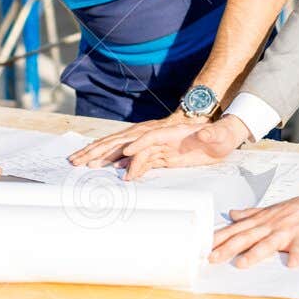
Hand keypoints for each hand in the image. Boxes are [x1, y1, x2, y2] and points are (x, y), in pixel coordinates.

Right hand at [69, 115, 249, 180]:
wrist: (220, 134)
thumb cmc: (220, 136)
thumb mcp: (221, 135)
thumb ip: (212, 135)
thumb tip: (204, 137)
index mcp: (171, 131)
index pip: (149, 136)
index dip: (138, 146)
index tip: (126, 157)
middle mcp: (156, 135)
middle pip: (125, 140)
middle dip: (104, 149)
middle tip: (83, 159)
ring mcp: (152, 143)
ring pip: (119, 147)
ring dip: (99, 154)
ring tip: (78, 161)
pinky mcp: (153, 153)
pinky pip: (127, 157)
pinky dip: (110, 161)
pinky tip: (98, 166)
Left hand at [210, 182, 298, 268]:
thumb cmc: (298, 209)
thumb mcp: (272, 210)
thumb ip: (251, 214)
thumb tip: (232, 214)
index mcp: (262, 220)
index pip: (236, 230)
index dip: (219, 238)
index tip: (202, 246)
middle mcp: (271, 225)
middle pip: (247, 237)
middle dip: (228, 248)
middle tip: (212, 258)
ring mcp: (288, 231)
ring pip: (269, 243)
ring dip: (255, 253)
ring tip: (242, 264)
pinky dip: (297, 256)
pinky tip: (292, 265)